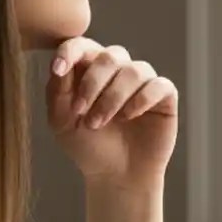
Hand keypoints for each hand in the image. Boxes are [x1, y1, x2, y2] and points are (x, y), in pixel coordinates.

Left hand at [46, 38, 178, 188]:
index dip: (70, 52)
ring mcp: (143, 82)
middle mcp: (118, 71)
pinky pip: (159, 85)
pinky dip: (142, 99)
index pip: (83, 45)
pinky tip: (129, 116)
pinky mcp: (164, 97)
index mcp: (91, 70)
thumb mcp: (61, 121)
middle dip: (93, 83)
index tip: (59, 70)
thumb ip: (57, 91)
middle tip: (81, 112)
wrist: (116, 175)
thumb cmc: (88, 147)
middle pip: (110, 55)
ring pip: (134, 70)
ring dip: (114, 96)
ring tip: (101, 122)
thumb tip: (59, 64)